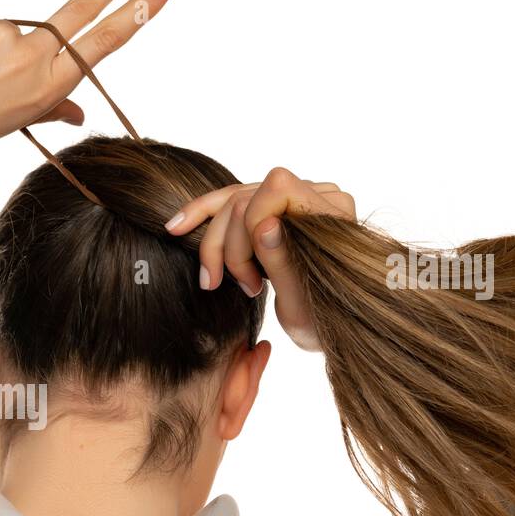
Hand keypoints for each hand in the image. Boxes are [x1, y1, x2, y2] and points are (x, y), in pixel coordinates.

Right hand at [165, 168, 355, 350]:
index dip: (248, 226)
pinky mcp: (278, 206)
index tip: (251, 278)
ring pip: (233, 200)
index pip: (275, 189)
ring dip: (214, 242)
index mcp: (331, 214)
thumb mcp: (303, 306)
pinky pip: (233, 201)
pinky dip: (204, 216)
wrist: (337, 326)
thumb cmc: (325, 322)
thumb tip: (264, 222)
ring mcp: (298, 197)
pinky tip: (177, 227)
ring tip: (214, 279)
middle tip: (240, 288)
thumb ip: (284, 261)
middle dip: (228, 246)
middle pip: (246, 197)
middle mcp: (318, 196)